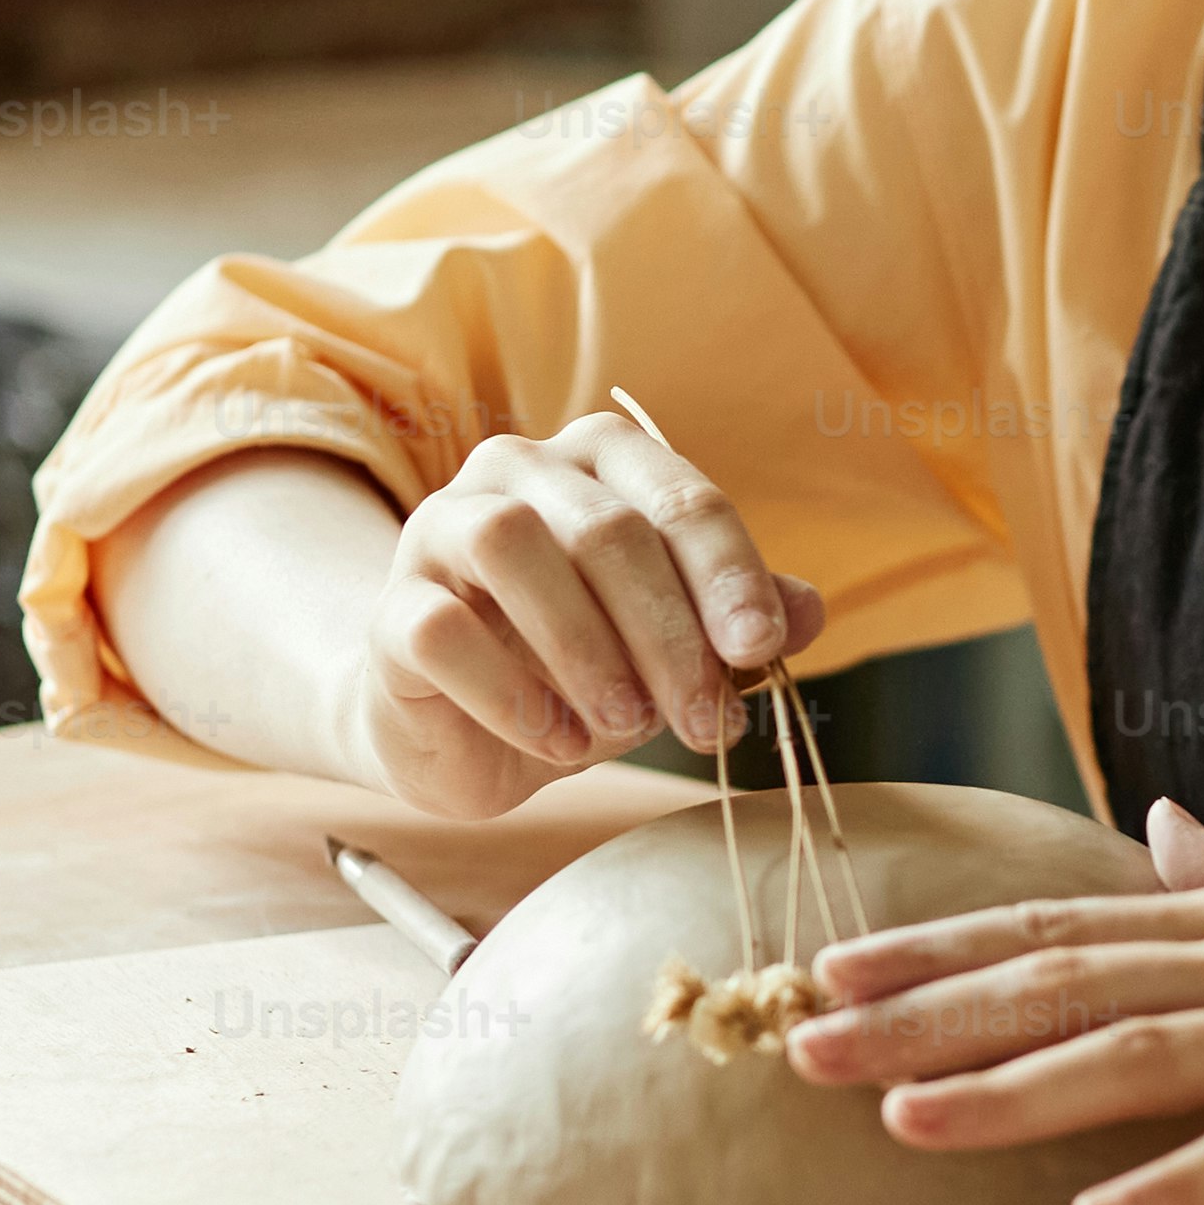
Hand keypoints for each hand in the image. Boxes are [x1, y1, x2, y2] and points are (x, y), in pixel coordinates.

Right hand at [363, 413, 823, 814]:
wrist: (462, 727)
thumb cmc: (578, 669)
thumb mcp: (672, 648)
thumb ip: (735, 623)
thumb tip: (809, 612)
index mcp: (603, 463)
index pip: (681, 499)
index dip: (728, 574)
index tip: (761, 649)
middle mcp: (518, 470)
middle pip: (606, 529)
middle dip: (668, 634)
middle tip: (706, 722)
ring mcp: (443, 527)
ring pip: (513, 548)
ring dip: (585, 648)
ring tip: (626, 726)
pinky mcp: (394, 605)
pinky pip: (442, 629)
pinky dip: (511, 692)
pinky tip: (556, 741)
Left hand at [789, 801, 1203, 1204]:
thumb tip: (1164, 829)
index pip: (1062, 925)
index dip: (938, 949)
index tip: (826, 966)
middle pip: (1064, 985)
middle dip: (924, 1019)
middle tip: (800, 1045)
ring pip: (1137, 1059)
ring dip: (1011, 1094)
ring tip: (897, 1126)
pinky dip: (1176, 1184)